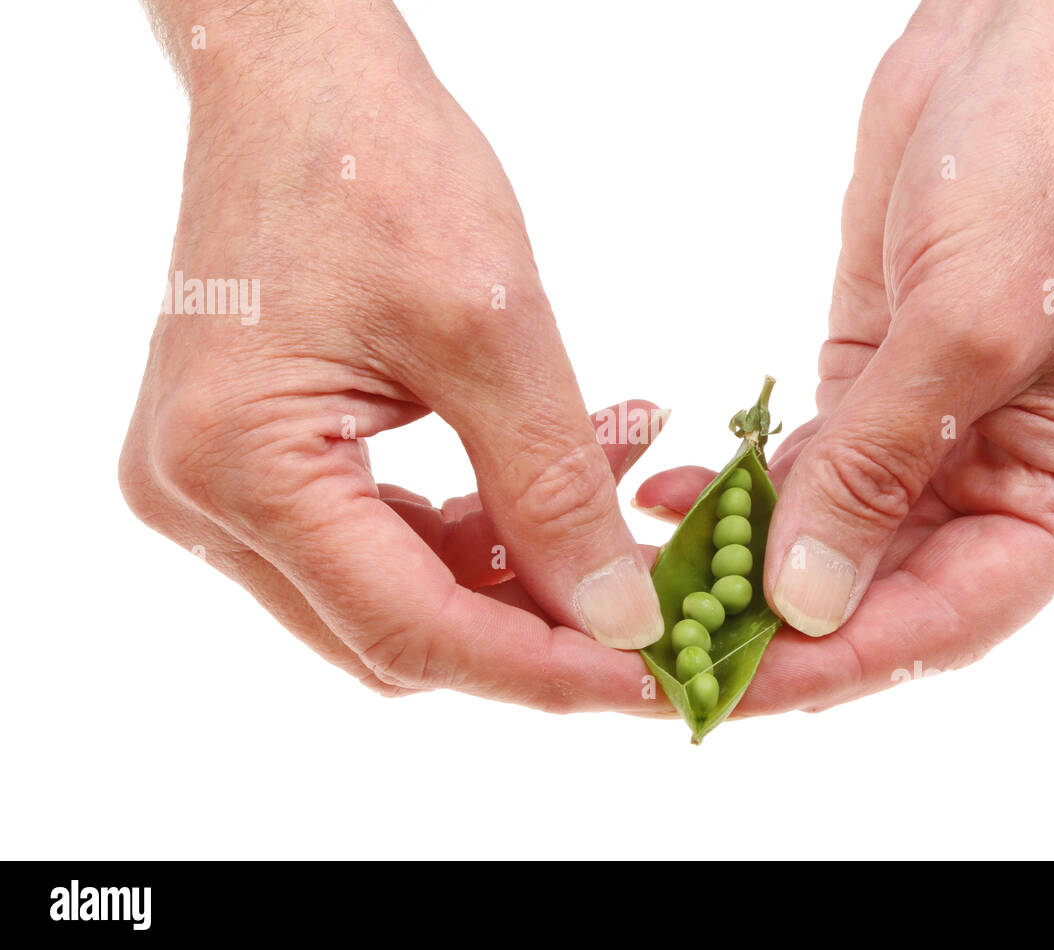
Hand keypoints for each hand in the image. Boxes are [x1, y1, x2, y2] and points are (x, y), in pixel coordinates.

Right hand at [120, 1, 663, 708]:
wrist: (300, 78)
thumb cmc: (376, 163)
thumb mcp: (493, 330)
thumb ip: (552, 489)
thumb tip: (614, 619)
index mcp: (238, 464)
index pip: (408, 629)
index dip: (538, 668)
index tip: (645, 681)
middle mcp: (202, 498)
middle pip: (392, 631)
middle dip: (529, 627)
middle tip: (643, 605)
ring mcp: (216, 485)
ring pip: (391, 594)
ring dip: (510, 568)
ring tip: (610, 495)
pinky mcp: (250, 461)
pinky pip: (375, 539)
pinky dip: (473, 526)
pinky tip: (551, 471)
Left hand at [638, 0, 1053, 713]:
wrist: (1023, 47)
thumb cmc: (1046, 172)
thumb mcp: (968, 328)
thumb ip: (880, 469)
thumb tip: (806, 600)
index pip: (949, 617)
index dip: (840, 661)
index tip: (735, 691)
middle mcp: (1008, 480)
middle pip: (882, 593)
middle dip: (777, 625)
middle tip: (668, 651)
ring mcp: (938, 437)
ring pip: (834, 539)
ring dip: (743, 565)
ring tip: (652, 586)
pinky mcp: (879, 390)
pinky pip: (806, 473)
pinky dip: (740, 494)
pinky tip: (670, 503)